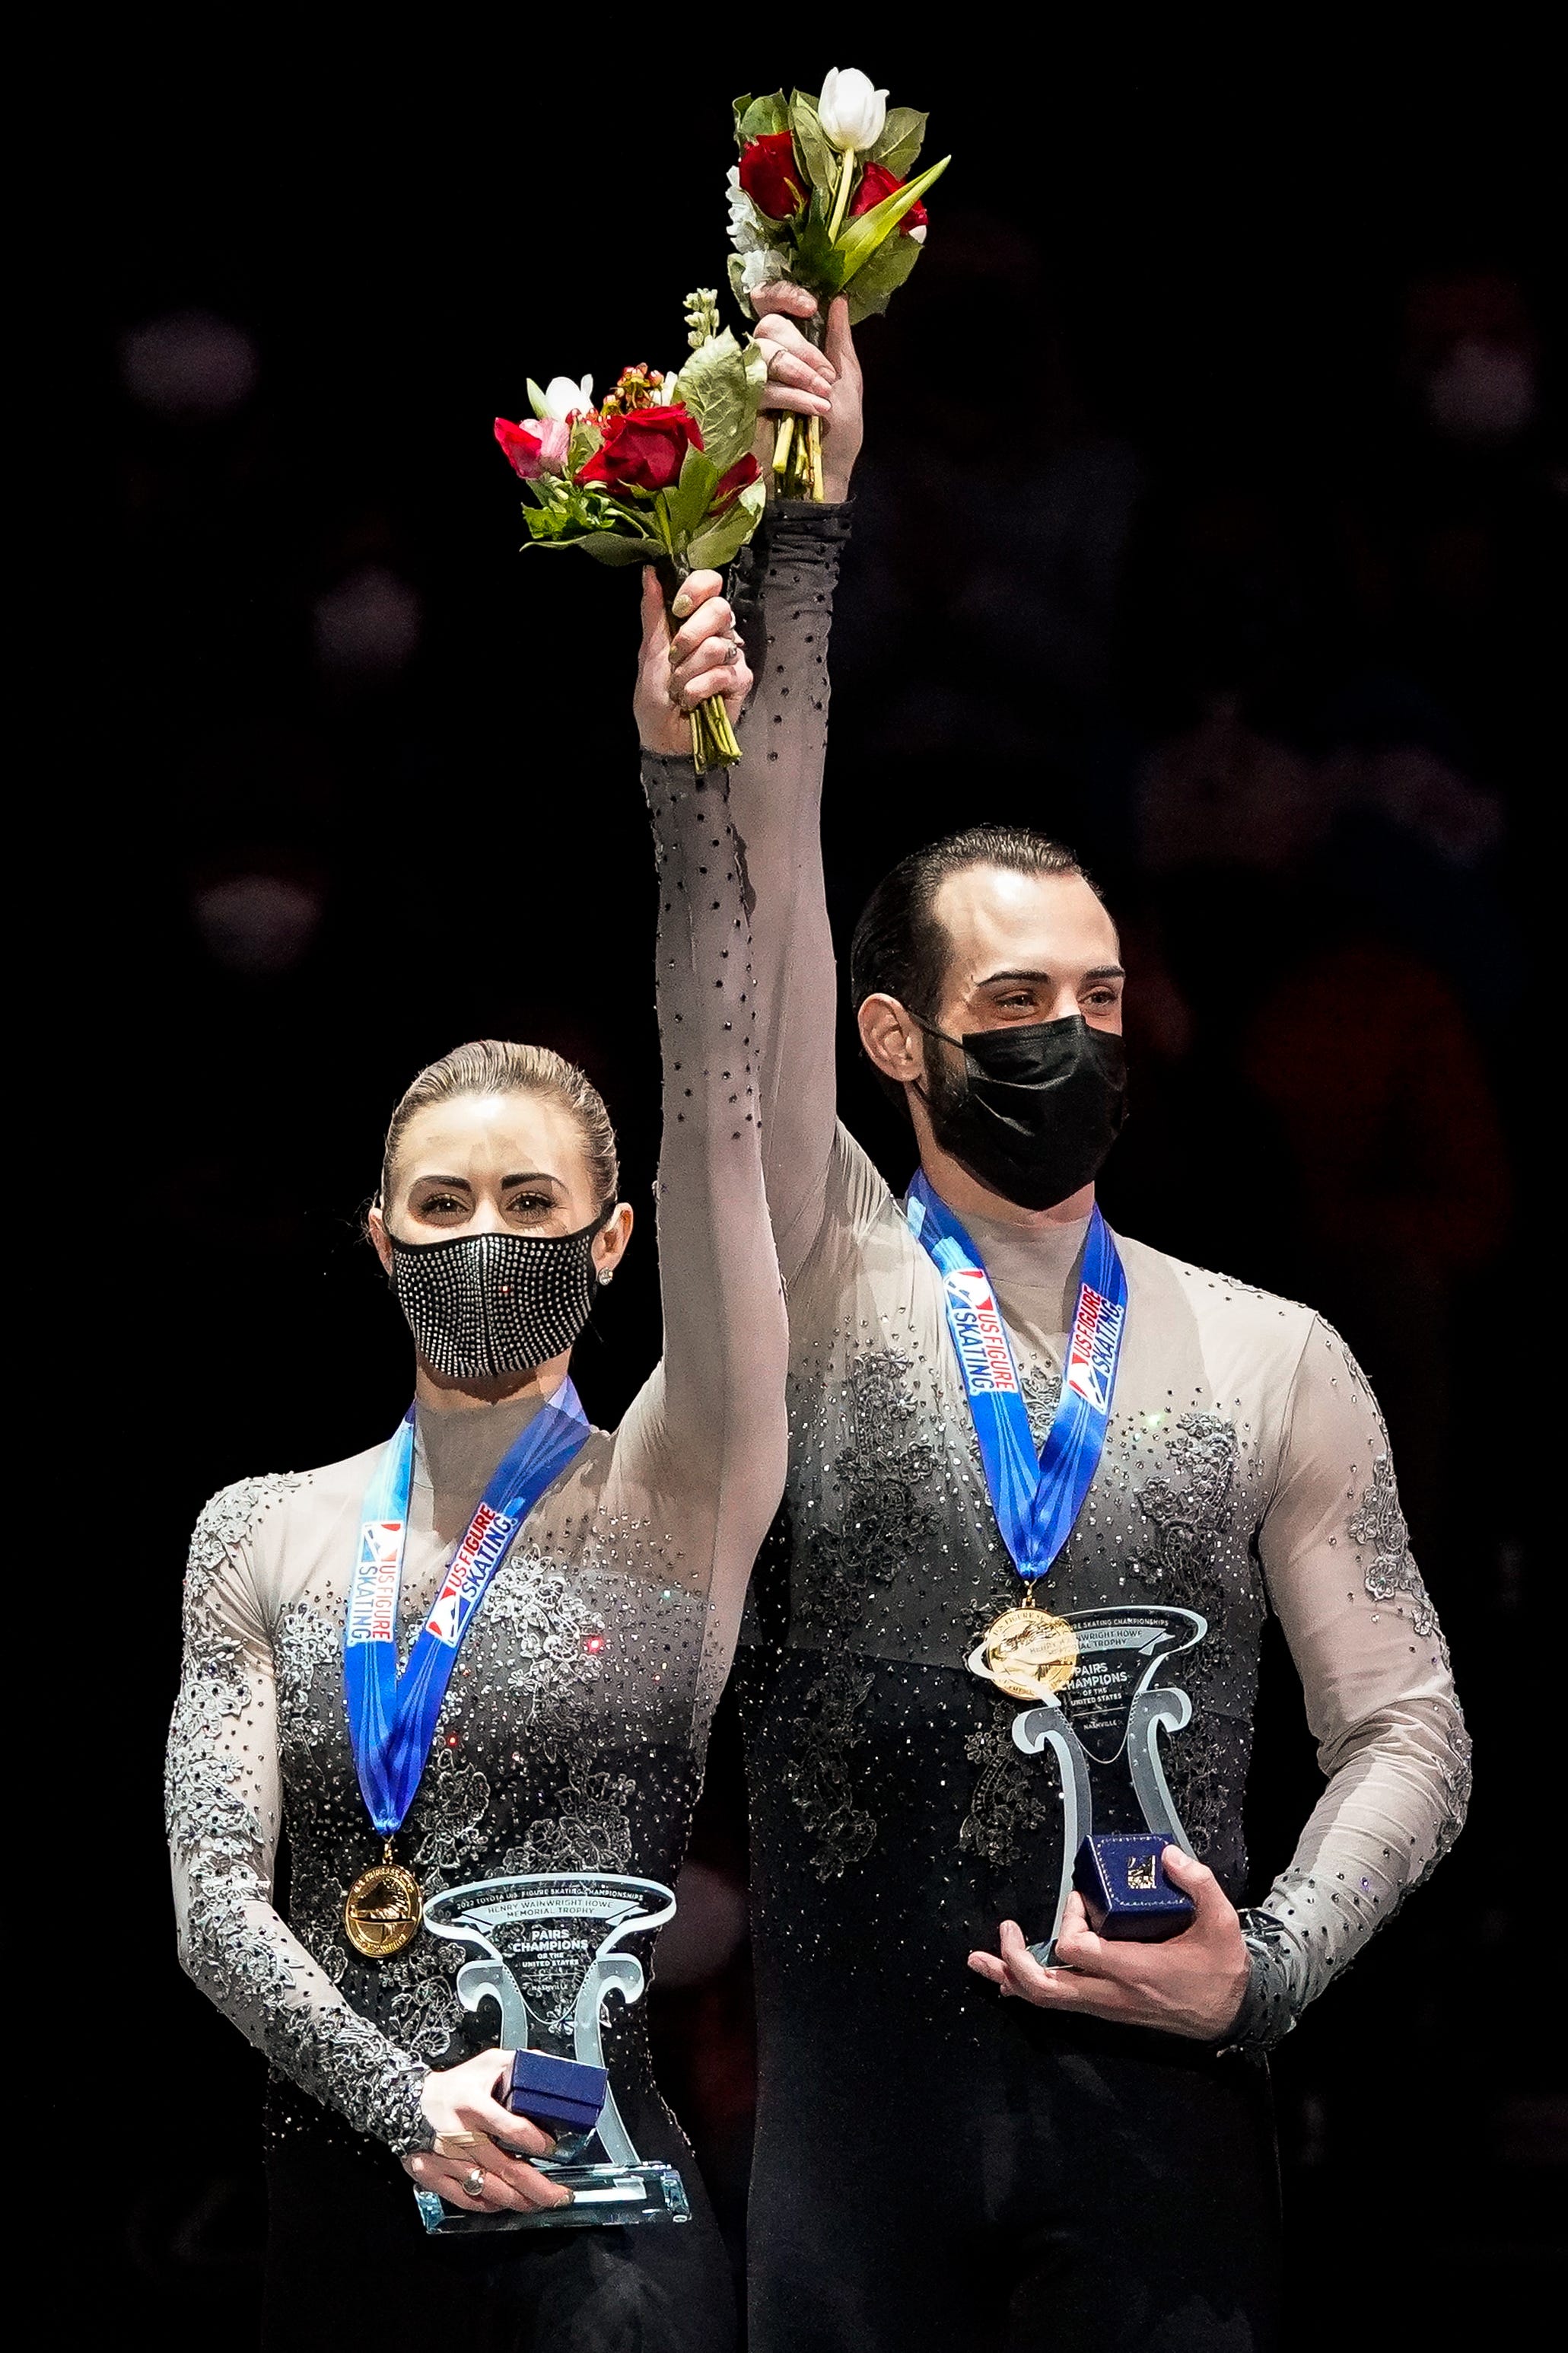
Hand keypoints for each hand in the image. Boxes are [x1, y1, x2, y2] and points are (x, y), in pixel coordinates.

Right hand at [401, 2048, 571, 2214]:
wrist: (406, 2102)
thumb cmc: (453, 2085)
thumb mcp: (488, 2063)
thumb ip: (520, 2065)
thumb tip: (552, 2071)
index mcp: (472, 2104)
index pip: (510, 2127)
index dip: (535, 2141)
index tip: (551, 2148)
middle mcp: (459, 2135)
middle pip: (506, 2168)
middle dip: (538, 2187)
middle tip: (560, 2195)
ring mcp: (445, 2160)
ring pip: (490, 2189)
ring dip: (520, 2201)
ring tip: (540, 2202)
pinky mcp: (433, 2176)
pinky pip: (466, 2199)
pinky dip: (489, 2205)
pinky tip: (505, 2203)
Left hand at [634, 567, 751, 755]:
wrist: (662, 735)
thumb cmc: (655, 695)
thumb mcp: (649, 650)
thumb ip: (652, 611)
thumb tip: (649, 572)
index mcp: (696, 620)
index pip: (710, 584)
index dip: (696, 590)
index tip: (678, 609)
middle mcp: (719, 633)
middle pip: (720, 609)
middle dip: (689, 636)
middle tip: (674, 658)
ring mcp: (733, 657)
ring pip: (717, 645)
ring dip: (688, 672)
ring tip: (679, 688)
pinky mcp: (741, 682)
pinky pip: (724, 673)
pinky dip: (699, 689)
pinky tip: (691, 700)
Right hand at [751, 286, 862, 499]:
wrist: (825, 479)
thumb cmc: (838, 436)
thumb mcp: (848, 383)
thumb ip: (840, 342)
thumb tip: (837, 301)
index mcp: (793, 348)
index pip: (772, 305)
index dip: (783, 295)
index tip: (809, 307)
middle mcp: (769, 360)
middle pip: (768, 326)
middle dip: (803, 348)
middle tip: (825, 375)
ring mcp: (753, 383)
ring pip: (762, 352)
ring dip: (799, 371)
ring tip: (823, 398)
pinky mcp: (744, 407)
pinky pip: (762, 387)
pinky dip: (793, 395)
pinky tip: (814, 409)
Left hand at [966, 1848, 1251, 2041]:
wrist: (1233, 2015)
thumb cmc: (1222, 1968)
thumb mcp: (1222, 1922)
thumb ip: (1198, 1884)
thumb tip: (1167, 1855)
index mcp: (1136, 1971)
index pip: (1077, 1951)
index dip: (1068, 1922)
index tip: (1078, 1899)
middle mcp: (1113, 1994)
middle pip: (1047, 1988)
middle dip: (1015, 1961)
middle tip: (1003, 1930)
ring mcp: (1108, 2006)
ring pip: (1048, 2000)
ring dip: (1013, 1978)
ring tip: (982, 1960)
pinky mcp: (1108, 2009)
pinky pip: (1061, 2003)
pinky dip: (1032, 1990)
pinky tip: (1011, 1980)